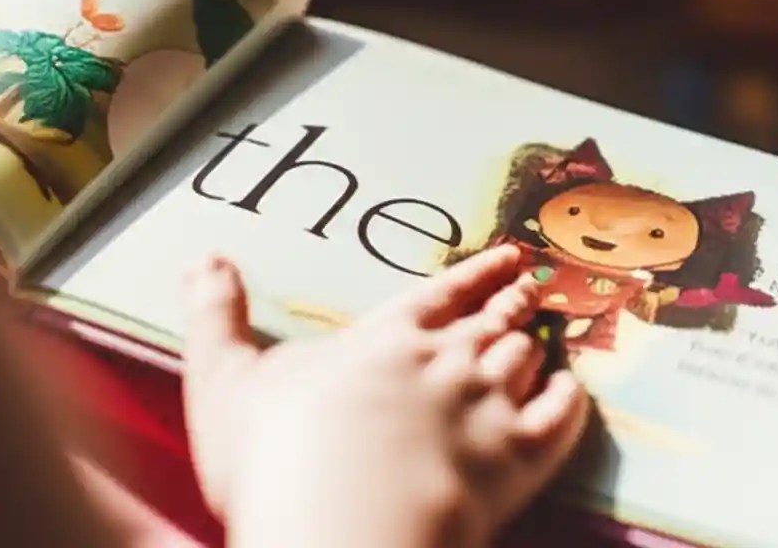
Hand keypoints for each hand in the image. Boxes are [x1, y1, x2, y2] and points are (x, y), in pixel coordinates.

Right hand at [181, 245, 589, 547]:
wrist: (339, 530)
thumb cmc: (276, 458)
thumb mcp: (226, 378)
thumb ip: (216, 316)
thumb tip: (204, 260)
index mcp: (384, 338)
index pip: (442, 293)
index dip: (477, 273)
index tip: (508, 256)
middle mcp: (445, 361)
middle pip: (492, 321)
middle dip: (515, 301)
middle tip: (536, 284)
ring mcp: (487, 410)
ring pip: (525, 361)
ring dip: (537, 345)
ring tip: (549, 333)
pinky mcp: (516, 463)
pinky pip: (560, 420)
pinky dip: (570, 400)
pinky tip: (573, 390)